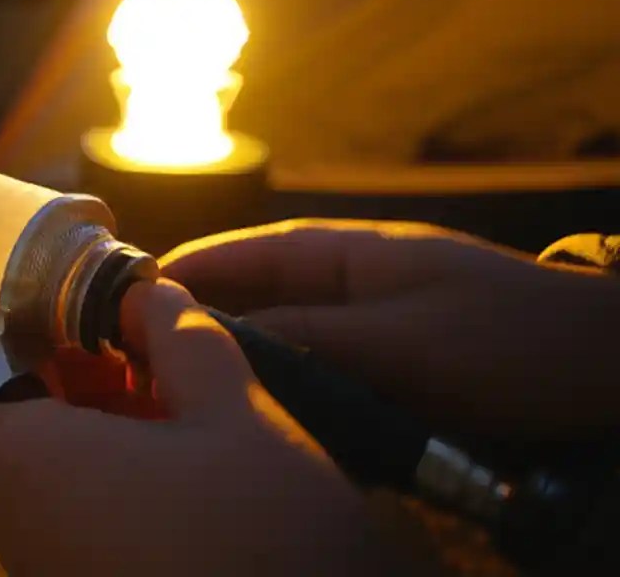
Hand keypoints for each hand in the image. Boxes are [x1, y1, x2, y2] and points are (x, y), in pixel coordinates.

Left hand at [0, 280, 400, 575]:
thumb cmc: (258, 535)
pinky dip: (117, 500)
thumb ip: (180, 336)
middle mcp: (9, 520)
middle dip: (92, 387)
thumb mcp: (233, 410)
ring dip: (110, 444)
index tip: (122, 326)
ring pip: (53, 481)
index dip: (60, 331)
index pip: (1, 361)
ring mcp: (38, 570)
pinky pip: (75, 531)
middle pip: (26, 423)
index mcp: (23, 454)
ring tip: (190, 438)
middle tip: (168, 377)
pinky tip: (190, 503)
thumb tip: (146, 294)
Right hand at [162, 219, 619, 440]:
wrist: (607, 374)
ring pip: (272, 351)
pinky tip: (254, 434)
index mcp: (339, 254)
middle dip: (192, 335)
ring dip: (233, 375)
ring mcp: (361, 334)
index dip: (175, 278)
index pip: (234, 255)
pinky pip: (311, 388)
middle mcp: (341, 289)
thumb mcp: (397, 340)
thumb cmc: (509, 341)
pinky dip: (279, 405)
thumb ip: (301, 336)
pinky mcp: (382, 379)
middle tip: (137, 375)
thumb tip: (210, 336)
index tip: (118, 308)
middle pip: (243, 305)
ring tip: (181, 407)